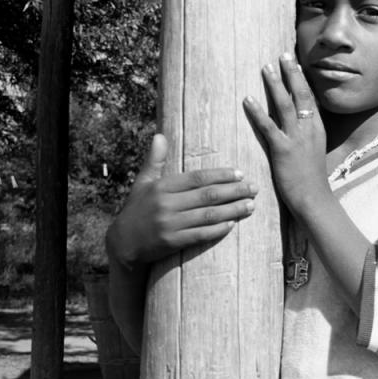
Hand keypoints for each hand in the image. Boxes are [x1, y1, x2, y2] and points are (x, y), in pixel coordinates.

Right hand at [105, 133, 257, 267]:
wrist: (122, 243)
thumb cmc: (136, 209)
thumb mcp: (142, 183)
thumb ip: (154, 160)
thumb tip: (160, 135)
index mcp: (162, 187)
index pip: (197, 178)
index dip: (220, 175)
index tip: (240, 173)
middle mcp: (166, 204)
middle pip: (207, 195)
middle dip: (234, 191)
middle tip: (254, 188)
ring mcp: (169, 224)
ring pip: (208, 215)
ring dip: (232, 210)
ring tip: (251, 206)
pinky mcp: (171, 242)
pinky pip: (199, 235)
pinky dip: (217, 230)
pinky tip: (232, 224)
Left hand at [243, 53, 328, 214]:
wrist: (314, 198)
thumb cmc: (312, 179)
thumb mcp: (314, 151)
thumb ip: (307, 135)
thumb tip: (299, 125)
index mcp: (317, 129)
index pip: (310, 98)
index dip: (302, 79)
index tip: (294, 63)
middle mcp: (309, 130)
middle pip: (300, 95)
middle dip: (291, 73)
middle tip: (282, 54)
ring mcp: (297, 139)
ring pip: (285, 105)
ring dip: (275, 85)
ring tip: (266, 68)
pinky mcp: (283, 150)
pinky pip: (268, 127)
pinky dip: (257, 112)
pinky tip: (247, 99)